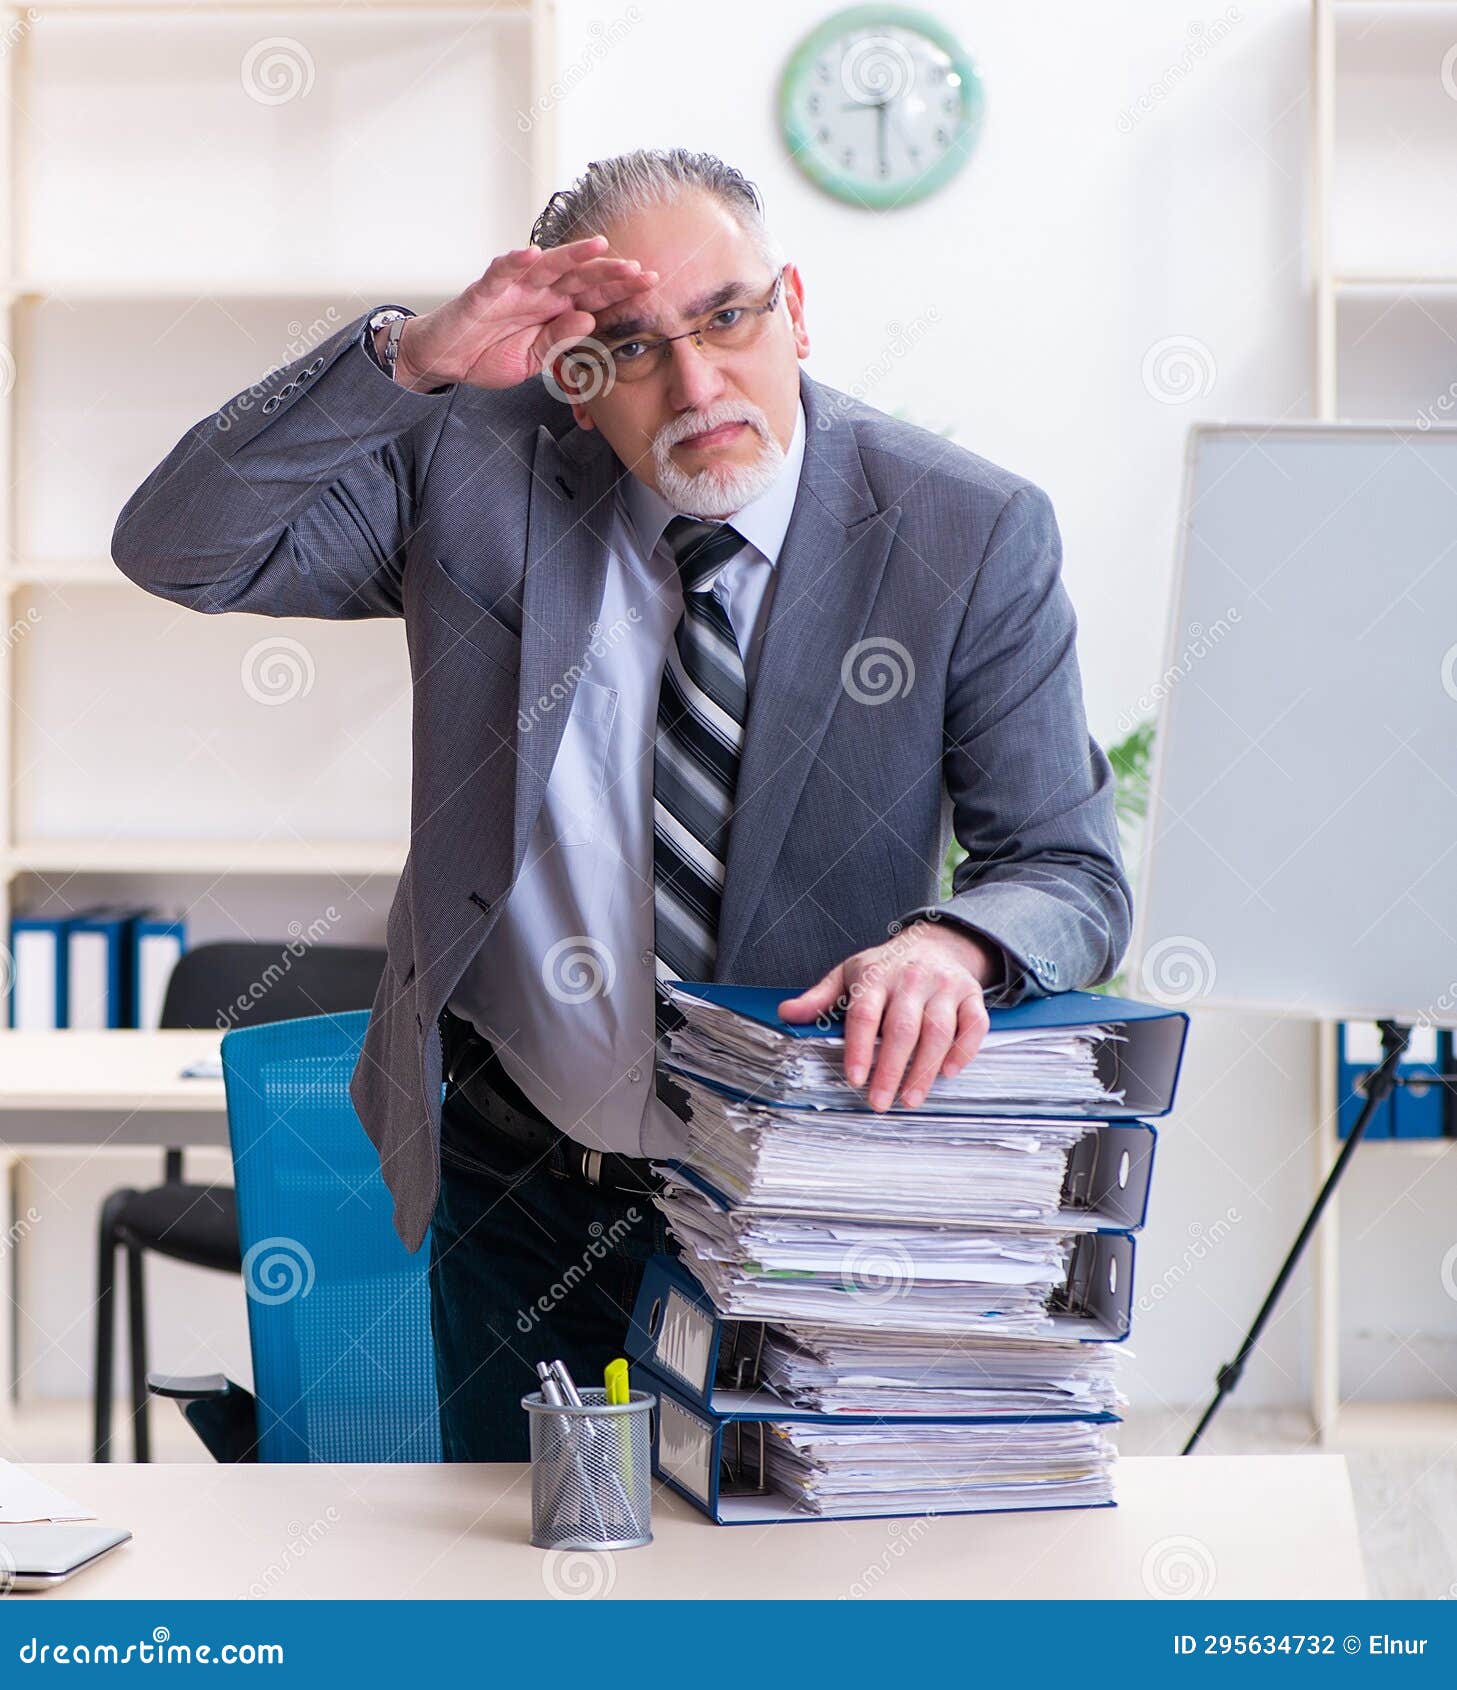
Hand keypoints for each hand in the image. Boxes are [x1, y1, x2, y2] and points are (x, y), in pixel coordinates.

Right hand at [391, 236, 656, 391]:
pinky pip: (502, 270)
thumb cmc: (489, 354)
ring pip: (547, 265)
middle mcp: (538, 292)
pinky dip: (516, 261)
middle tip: (637, 268)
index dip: (620, 289)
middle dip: (607, 271)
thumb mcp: (534, 360)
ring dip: (572, 255)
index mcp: (553, 308)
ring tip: (597, 246)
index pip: (593, 294)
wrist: (447, 359)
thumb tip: (589, 318)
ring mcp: (513, 288)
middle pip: (579, 275)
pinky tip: (534, 254)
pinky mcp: (485, 290)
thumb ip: (560, 341)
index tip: (649, 284)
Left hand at [778, 921, 1001, 1110]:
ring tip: (911, 1099)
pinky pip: (974, 1025)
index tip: (854, 1078)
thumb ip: (819, 998)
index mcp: (876, 975)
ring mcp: (945, 986)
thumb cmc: (886, 967)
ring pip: (938, 1030)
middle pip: (902, 1028)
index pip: (865, 1014)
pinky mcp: (971, 995)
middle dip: (891, 1069)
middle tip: (880, 1102)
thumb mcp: (847, 974)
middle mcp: (912, 978)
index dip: (859, 1048)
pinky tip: (948, 1073)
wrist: (935, 943)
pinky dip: (964, 1050)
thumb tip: (787, 1014)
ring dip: (925, 1068)